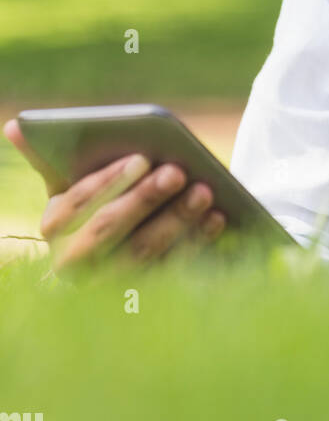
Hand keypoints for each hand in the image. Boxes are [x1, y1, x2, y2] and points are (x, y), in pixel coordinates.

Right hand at [2, 119, 225, 274]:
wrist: (109, 256)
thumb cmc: (94, 202)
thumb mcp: (69, 181)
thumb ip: (49, 155)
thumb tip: (14, 125)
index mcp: (54, 224)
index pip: (78, 200)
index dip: (110, 180)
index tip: (142, 157)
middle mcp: (72, 261)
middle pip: (109, 228)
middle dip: (145, 198)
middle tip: (178, 171)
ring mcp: (106, 283)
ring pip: (142, 253)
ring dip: (176, 221)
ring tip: (206, 191)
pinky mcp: (141, 295)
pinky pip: (170, 272)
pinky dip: (195, 244)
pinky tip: (217, 219)